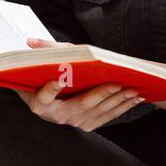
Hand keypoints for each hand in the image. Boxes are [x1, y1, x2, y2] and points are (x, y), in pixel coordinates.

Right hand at [16, 37, 146, 130]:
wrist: (53, 97)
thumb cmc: (50, 75)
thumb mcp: (47, 61)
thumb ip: (43, 51)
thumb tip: (31, 41)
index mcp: (39, 102)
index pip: (44, 97)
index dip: (52, 89)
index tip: (60, 79)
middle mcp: (56, 115)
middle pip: (80, 105)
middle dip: (101, 94)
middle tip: (117, 83)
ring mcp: (72, 121)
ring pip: (97, 112)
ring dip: (117, 101)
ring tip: (132, 89)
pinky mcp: (86, 124)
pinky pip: (106, 117)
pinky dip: (122, 107)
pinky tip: (135, 98)